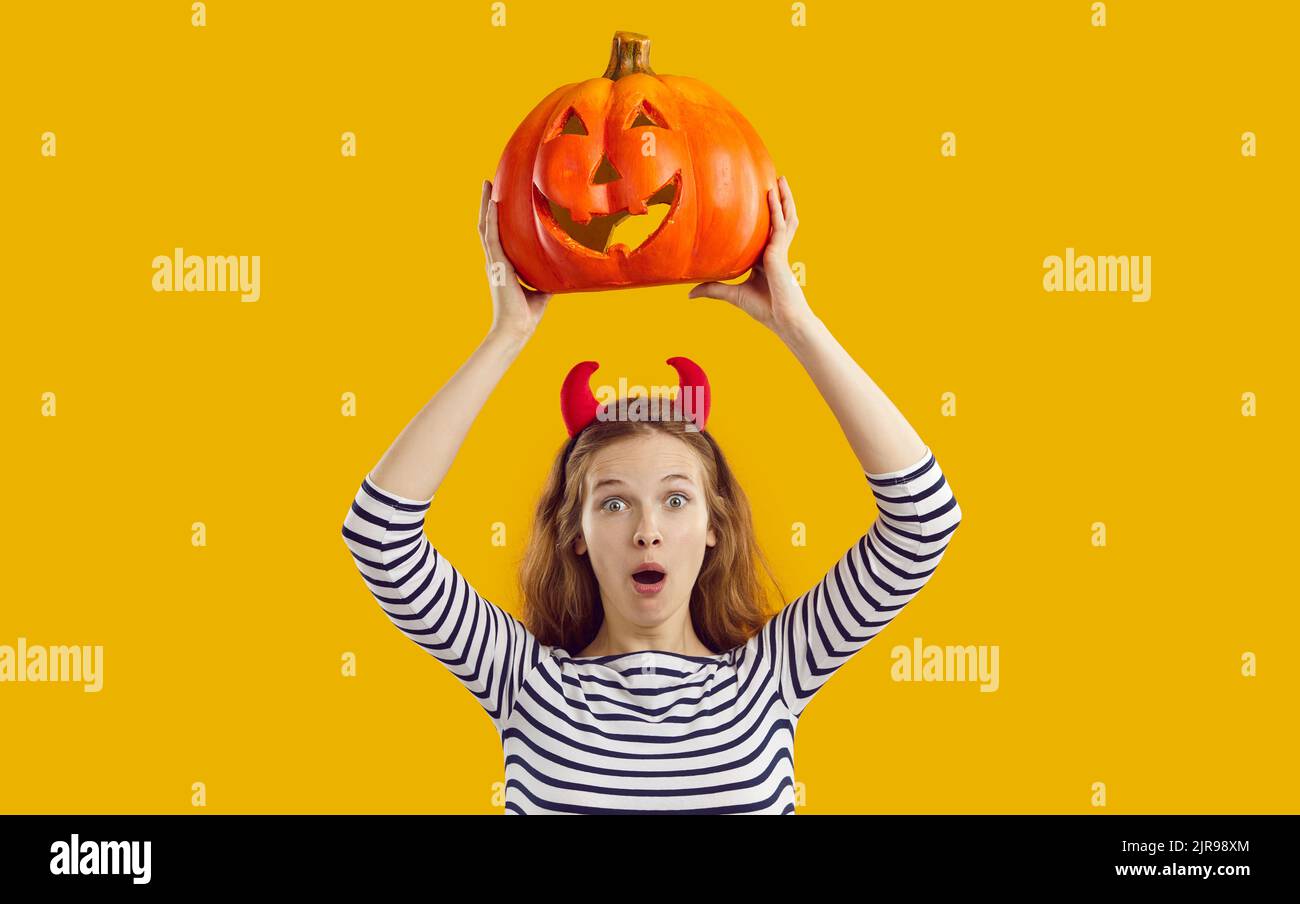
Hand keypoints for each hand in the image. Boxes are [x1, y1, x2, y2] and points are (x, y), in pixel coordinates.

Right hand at [479, 179, 551, 342]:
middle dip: (487, 204)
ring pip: (485, 226)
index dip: (497, 217)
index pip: (498, 234)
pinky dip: (491, 219)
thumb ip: (548, 277)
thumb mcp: (542, 289)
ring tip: (486, 184)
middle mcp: (496, 260)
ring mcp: (494, 261)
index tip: (499, 199)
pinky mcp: (497, 264)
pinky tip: (492, 203)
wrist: (517, 328)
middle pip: (488, 225)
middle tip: (489, 183)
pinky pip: (491, 236)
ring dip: (485, 204)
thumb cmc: (527, 314)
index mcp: (504, 264)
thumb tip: (564, 270)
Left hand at [687, 175, 814, 338]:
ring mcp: (779, 249)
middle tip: (775, 179)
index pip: (767, 230)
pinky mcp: (779, 251)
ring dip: (784, 197)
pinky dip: (776, 208)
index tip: (760, 198)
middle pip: (780, 218)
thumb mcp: (732, 294)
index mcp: (766, 257)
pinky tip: (772, 193)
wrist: (783, 318)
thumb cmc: (764, 308)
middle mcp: (774, 249)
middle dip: (780, 199)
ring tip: (781, 178)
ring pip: (785, 216)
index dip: (767, 214)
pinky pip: (779, 224)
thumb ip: (712, 289)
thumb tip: (689, 294)